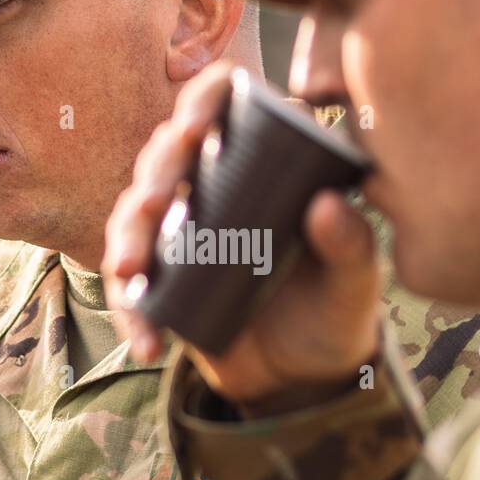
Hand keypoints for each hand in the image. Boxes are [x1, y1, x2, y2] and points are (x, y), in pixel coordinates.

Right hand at [103, 60, 380, 406]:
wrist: (306, 378)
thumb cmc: (336, 311)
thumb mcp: (354, 282)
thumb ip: (352, 247)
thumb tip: (325, 205)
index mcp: (262, 159)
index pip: (224, 105)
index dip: (201, 101)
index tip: (194, 129)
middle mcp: (213, 183)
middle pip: (167, 153)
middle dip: (155, 174)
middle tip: (157, 202)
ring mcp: (180, 230)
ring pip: (135, 212)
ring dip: (125, 236)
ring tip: (131, 271)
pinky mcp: (158, 278)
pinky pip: (128, 283)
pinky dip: (130, 310)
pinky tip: (149, 341)